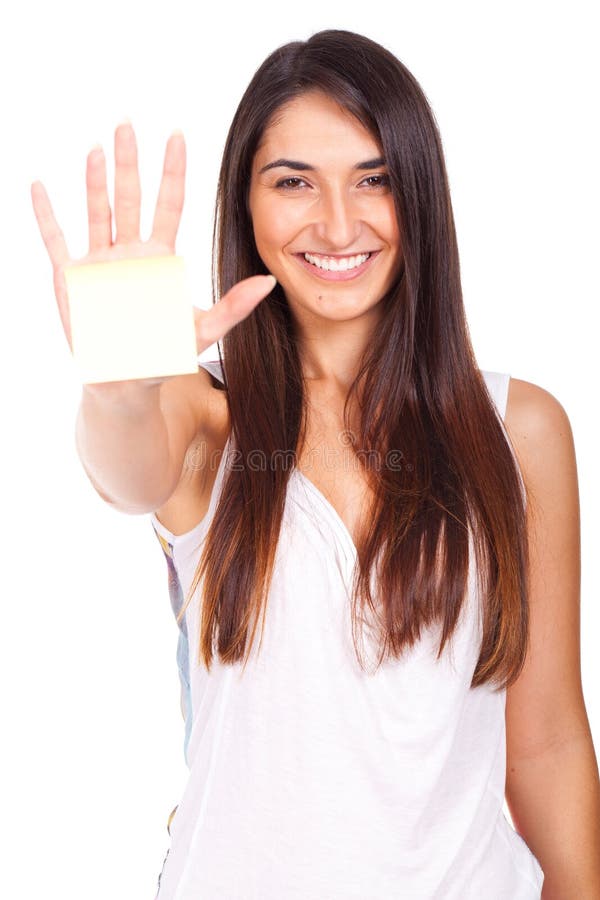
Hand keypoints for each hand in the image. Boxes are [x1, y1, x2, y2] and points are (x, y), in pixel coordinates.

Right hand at [31, 121, 275, 398]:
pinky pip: (56, 239)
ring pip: (97, 211)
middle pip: (130, 198)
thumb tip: (269, 282)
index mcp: (160, 258)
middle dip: (130, 163)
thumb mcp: (202, 330)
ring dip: (95, 180)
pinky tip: (39, 187)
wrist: (125, 379)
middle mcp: (129, 252)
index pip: (169, 204)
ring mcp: (99, 261)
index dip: (172, 171)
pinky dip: (47, 214)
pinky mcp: (72, 277)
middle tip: (129, 124)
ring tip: (98, 148)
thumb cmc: (163, 354)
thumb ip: (234, 306)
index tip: (177, 136)